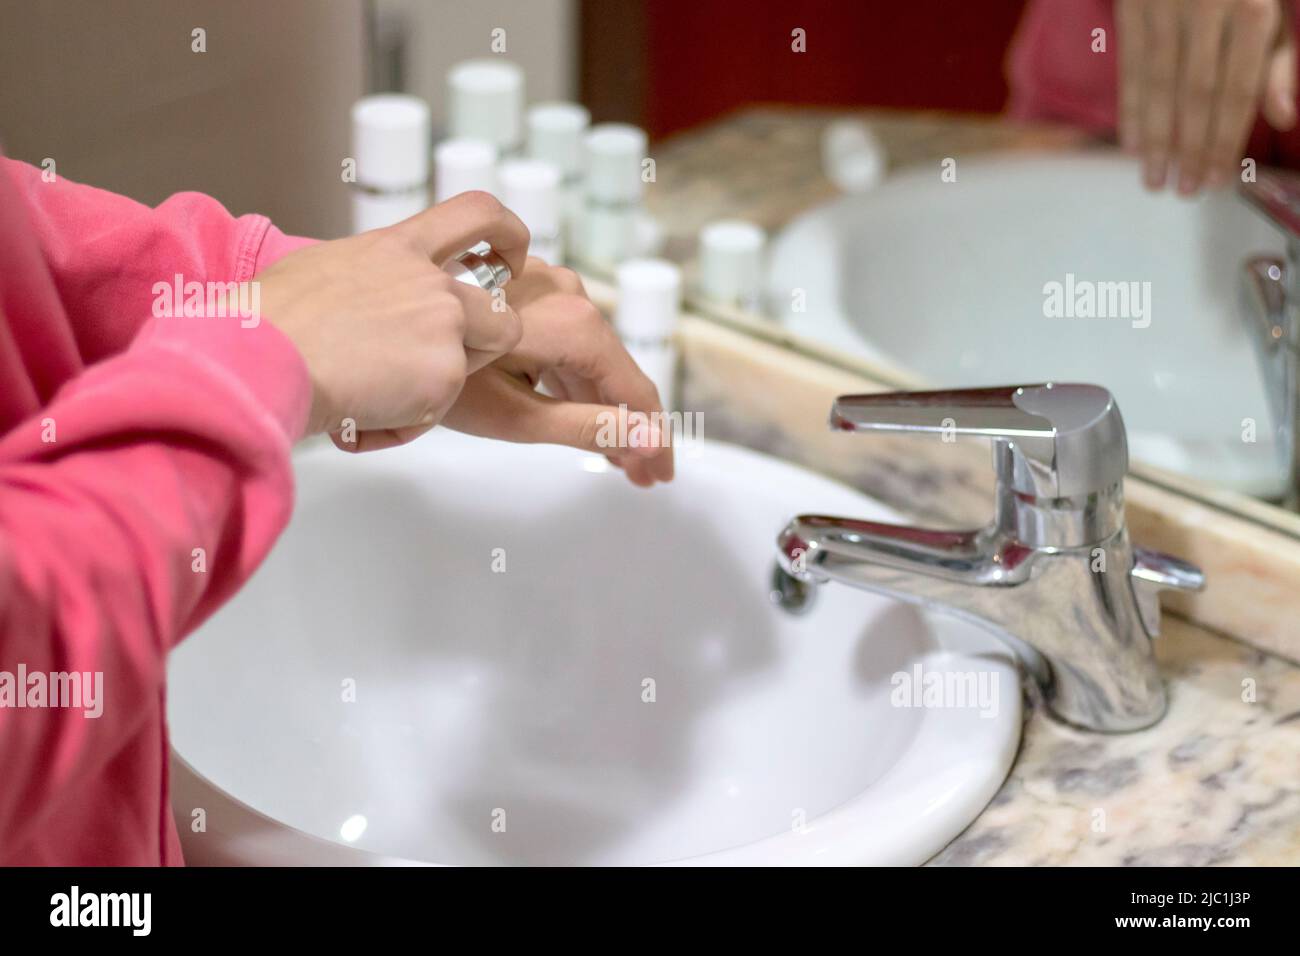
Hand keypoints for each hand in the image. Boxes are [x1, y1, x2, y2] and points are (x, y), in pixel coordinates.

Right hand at [254, 192, 528, 448]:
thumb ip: (366, 277)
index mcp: (399, 248)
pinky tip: (356, 420)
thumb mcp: (321, 268)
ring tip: (382, 396)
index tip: (508, 260)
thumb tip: (359, 295)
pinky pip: (434, 414)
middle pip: (504, 311)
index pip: (477, 213)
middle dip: (487, 346)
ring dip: (442, 385)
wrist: (258, 354)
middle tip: (446, 364)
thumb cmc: (265, 317)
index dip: (508, 235)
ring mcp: (443, 328)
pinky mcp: (442, 377)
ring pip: (478, 365)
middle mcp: (431, 283)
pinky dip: (399, 424)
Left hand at [442, 259, 674, 486]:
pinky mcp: (515, 278)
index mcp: (571, 320)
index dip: (651, 437)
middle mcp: (564, 287)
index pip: (630, 388)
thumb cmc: (429, 382)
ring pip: (585, 351)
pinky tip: (572, 405)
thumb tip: (650, 442)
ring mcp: (538, 277)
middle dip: (625, 425)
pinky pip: (559, 331)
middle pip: (610, 369)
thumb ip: (586, 428)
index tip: (659, 477)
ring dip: (597, 400)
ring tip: (609, 452)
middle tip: (638, 477)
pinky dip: (568, 373)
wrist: (351, 333)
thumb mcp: (514, 417)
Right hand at [1118, 0, 1295, 194]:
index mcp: (1252, 8)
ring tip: (1154, 180)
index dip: (1225, 139)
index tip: (1217, 178)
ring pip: (1157, 85)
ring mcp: (1164, 7)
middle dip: (1188, 148)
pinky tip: (1132, 144)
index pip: (1237, 89)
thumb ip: (1278, 60)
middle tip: (1183, 191)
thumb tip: (1283, 117)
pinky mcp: (1133, 7)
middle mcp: (1206, 7)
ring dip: (1155, 139)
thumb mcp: (1273, 5)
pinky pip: (1130, 67)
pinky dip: (1131, 109)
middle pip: (1194, 93)